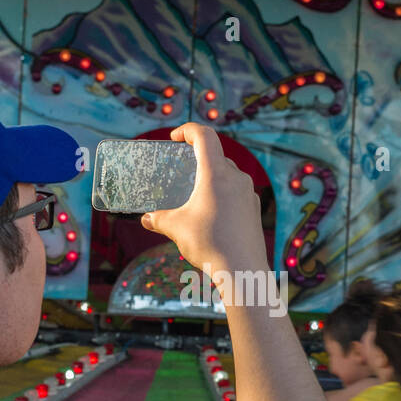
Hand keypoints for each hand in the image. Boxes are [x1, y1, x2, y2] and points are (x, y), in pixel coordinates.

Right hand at [143, 123, 264, 274]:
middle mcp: (236, 178)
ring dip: (211, 177)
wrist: (243, 270)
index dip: (188, 130)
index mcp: (215, 174)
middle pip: (216, 155)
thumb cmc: (209, 244)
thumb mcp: (176, 228)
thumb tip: (147, 219)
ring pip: (228, 175)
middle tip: (182, 169)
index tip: (174, 138)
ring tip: (196, 194)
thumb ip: (159, 219)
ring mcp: (248, 193)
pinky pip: (237, 192)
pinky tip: (213, 213)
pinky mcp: (254, 209)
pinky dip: (223, 194)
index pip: (204, 136)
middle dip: (198, 158)